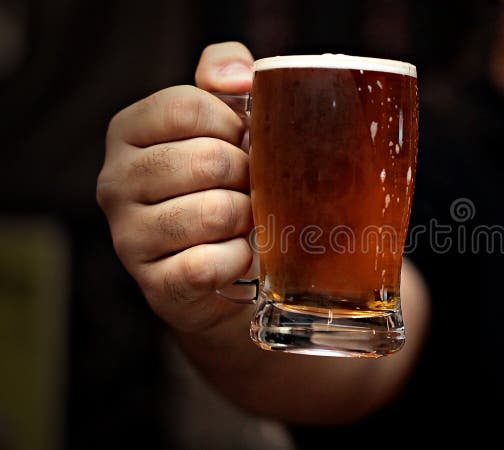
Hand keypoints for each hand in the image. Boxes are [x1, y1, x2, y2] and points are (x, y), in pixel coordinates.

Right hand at [97, 42, 255, 332]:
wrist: (229, 272)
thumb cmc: (227, 186)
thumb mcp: (225, 120)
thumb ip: (225, 75)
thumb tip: (238, 76)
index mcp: (129, 132)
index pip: (188, 106)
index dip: (233, 125)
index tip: (242, 141)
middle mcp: (116, 182)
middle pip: (208, 159)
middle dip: (246, 175)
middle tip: (246, 188)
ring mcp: (129, 237)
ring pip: (216, 212)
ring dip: (246, 218)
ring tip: (241, 221)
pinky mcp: (156, 284)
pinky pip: (212, 263)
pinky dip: (238, 259)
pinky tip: (235, 256)